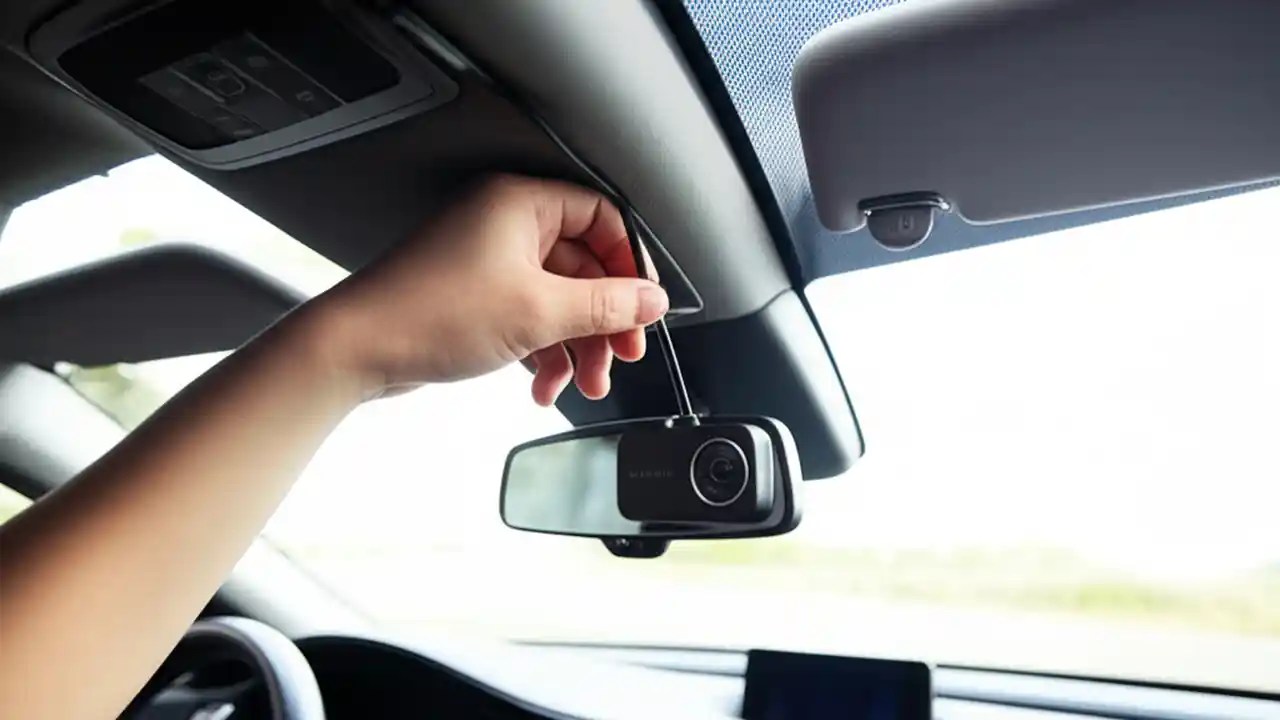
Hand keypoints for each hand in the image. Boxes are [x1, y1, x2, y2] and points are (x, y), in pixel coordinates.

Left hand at [309, 174, 668, 404]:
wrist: (358, 347)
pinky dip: (544, 352)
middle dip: (605, 320)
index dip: (629, 265)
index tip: (643, 307)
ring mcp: (490, 261)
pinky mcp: (477, 296)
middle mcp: (506, 224)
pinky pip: (530, 317)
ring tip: (584, 385)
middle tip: (620, 356)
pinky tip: (544, 386)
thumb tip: (651, 300)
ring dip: (577, 345)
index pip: (602, 218)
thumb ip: (606, 306)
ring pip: (559, 299)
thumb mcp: (539, 312)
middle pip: (584, 266)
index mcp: (522, 204)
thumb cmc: (432, 312)